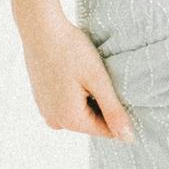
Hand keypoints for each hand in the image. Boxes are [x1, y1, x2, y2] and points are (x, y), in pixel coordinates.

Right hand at [20, 8, 135, 139]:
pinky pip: (68, 104)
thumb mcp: (98, 79)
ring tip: (86, 72)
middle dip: (102, 103)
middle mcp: (55, 121)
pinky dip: (77, 92)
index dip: (118, 110)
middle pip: (92, 121)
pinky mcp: (43, 100)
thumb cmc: (71, 50)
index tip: (117, 88)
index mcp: (69, 120)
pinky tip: (75, 72)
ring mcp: (46, 111)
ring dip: (89, 97)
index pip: (106, 130)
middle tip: (99, 76)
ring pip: (81, 112)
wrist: (40, 29)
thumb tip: (128, 139)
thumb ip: (113, 111)